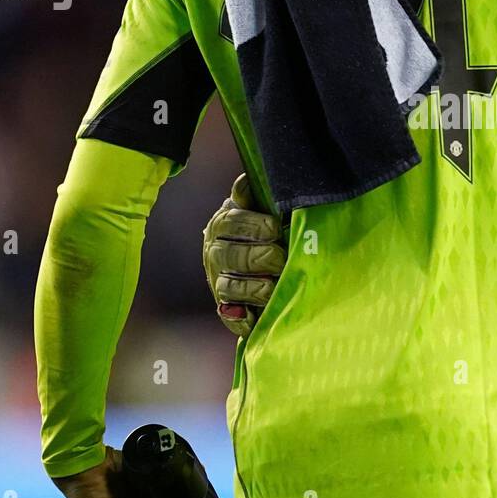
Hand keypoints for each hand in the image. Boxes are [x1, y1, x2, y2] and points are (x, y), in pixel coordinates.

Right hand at [202, 173, 285, 337]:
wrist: (258, 261)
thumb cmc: (264, 229)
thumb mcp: (259, 207)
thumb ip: (253, 195)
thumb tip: (249, 179)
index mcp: (225, 223)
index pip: (232, 222)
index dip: (253, 225)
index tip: (275, 227)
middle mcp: (216, 251)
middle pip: (230, 256)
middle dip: (259, 257)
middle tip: (280, 258)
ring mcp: (218, 280)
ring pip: (229, 286)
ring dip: (253, 288)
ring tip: (273, 287)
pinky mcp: (224, 306)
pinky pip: (228, 314)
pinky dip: (240, 318)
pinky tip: (252, 318)